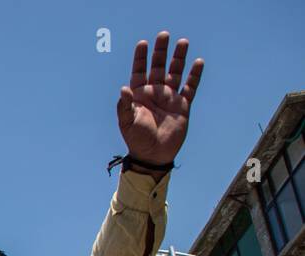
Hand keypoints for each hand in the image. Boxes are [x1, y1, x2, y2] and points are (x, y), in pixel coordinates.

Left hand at [116, 33, 202, 168]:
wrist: (153, 155)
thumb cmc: (137, 139)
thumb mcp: (127, 122)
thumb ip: (125, 105)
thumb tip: (123, 88)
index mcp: (139, 95)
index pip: (140, 71)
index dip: (141, 58)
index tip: (143, 43)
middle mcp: (155, 93)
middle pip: (158, 67)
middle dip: (161, 52)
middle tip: (164, 35)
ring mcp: (169, 98)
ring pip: (175, 73)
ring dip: (178, 58)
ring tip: (183, 42)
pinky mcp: (183, 105)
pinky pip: (190, 87)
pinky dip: (194, 75)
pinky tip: (198, 62)